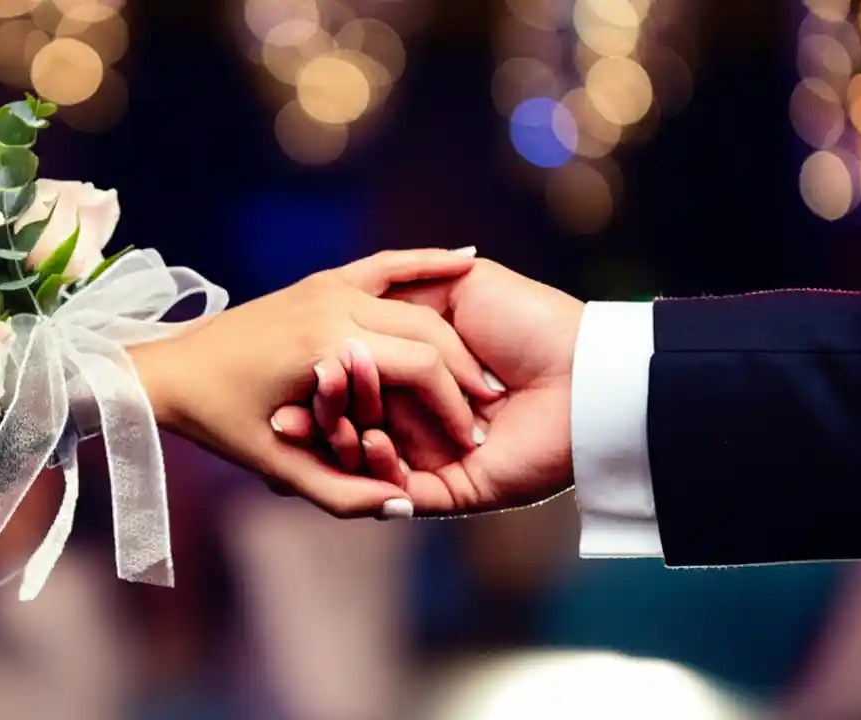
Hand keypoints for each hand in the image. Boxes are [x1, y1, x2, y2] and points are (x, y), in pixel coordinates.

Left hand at [131, 249, 501, 516]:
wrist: (167, 369)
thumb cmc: (216, 421)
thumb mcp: (276, 466)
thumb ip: (339, 492)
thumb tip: (402, 506)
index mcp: (325, 347)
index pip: (419, 368)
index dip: (456, 407)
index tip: (476, 443)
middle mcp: (332, 304)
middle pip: (427, 332)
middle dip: (464, 375)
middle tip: (492, 411)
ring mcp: (327, 284)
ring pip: (415, 300)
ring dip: (456, 330)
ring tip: (490, 363)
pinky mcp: (321, 279)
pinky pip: (385, 265)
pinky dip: (425, 261)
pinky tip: (468, 257)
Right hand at [274, 259, 583, 514]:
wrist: (583, 368)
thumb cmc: (529, 322)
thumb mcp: (459, 290)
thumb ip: (405, 295)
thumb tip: (348, 303)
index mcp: (420, 376)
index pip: (356, 382)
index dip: (322, 379)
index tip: (287, 369)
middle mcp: (421, 420)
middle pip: (351, 426)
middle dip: (316, 418)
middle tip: (278, 413)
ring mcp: (434, 458)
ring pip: (365, 463)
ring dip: (334, 443)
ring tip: (306, 427)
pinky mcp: (452, 492)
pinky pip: (400, 491)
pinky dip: (375, 471)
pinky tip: (362, 441)